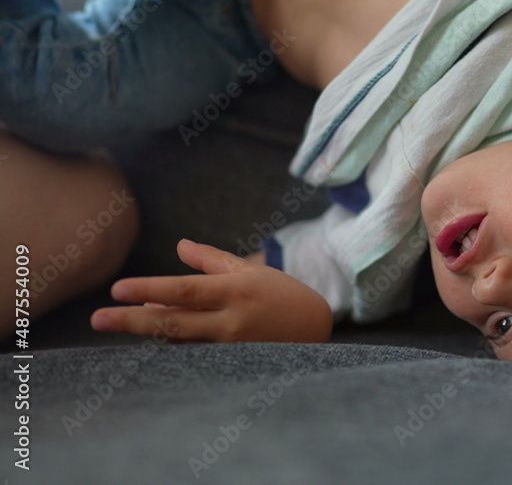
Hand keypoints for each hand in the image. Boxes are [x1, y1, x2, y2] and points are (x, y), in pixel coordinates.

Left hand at [91, 239, 332, 342]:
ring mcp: (232, 347)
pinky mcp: (232, 364)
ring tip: (116, 319)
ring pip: (179, 340)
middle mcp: (232, 321)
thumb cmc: (282, 294)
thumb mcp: (252, 271)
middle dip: (132, 320)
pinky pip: (192, 353)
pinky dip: (170, 341)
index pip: (184, 291)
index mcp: (237, 290)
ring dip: (147, 329)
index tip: (118, 289)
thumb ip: (213, 260)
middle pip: (173, 323)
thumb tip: (179, 246)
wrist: (315, 330)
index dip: (150, 290)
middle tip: (98, 318)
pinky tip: (152, 333)